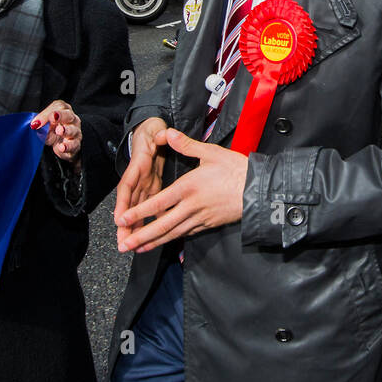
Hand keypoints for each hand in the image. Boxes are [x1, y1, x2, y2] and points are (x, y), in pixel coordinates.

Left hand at [30, 100, 81, 165]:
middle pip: (68, 115)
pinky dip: (68, 146)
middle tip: (53, 118)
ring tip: (59, 131)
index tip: (37, 122)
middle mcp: (72, 119)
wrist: (60, 144)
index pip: (58, 107)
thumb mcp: (45, 125)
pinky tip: (62, 147)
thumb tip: (35, 125)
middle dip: (60, 116)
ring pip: (73, 130)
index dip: (47, 113)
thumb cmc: (53, 129)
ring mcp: (76, 132)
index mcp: (64, 110)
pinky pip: (73, 145)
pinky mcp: (76, 145)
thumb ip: (41, 123)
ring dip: (66, 131)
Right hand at [114, 117, 168, 249]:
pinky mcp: (150, 186)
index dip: (123, 203)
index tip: (118, 219)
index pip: (127, 186)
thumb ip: (160, 135)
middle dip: (125, 224)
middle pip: (129, 203)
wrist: (153, 130)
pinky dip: (148, 219)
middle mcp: (138, 178)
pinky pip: (149, 205)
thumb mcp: (156, 130)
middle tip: (122, 243)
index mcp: (138, 166)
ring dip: (133, 227)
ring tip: (130, 245)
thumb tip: (162, 135)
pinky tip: (149, 235)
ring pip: (136, 208)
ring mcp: (143, 184)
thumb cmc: (154, 131)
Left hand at [115, 128, 246, 253]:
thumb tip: (167, 133)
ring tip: (137, 248)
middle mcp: (192, 206)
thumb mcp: (211, 153)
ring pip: (173, 233)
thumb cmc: (235, 169)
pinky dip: (172, 239)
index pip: (159, 203)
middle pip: (163, 225)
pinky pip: (186, 233)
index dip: (140, 212)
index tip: (123, 219)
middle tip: (124, 245)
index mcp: (189, 188)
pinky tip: (164, 241)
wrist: (258, 190)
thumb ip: (186, 145)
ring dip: (154, 242)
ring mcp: (200, 218)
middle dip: (142, 236)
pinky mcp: (208, 224)